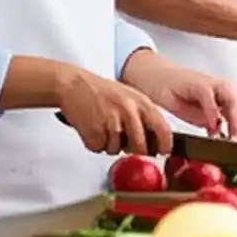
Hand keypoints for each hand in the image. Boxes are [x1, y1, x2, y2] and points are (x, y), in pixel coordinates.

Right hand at [56, 66, 172, 156]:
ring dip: (109, 144)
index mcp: (140, 102)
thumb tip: (156, 139)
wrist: (72, 84)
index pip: (162, 128)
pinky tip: (92, 128)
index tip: (162, 152)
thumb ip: (144, 115)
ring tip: (102, 126)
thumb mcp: (129, 96)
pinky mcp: (94, 130)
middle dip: (133, 150)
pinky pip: (99, 148)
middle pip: (140, 146)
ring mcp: (111, 121)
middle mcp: (128, 110)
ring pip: (117, 149)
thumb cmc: (100, 91)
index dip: (165, 144)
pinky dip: (95, 143)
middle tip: (124, 141)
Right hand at [121, 50, 236, 140]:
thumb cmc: (181, 97)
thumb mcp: (204, 118)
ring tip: (235, 139)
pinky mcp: (197, 83)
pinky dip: (212, 113)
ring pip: (232, 99)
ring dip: (236, 120)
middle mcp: (226, 90)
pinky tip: (212, 128)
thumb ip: (219, 128)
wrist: (156, 79)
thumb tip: (233, 146)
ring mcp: (213, 85)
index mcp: (232, 99)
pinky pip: (209, 96)